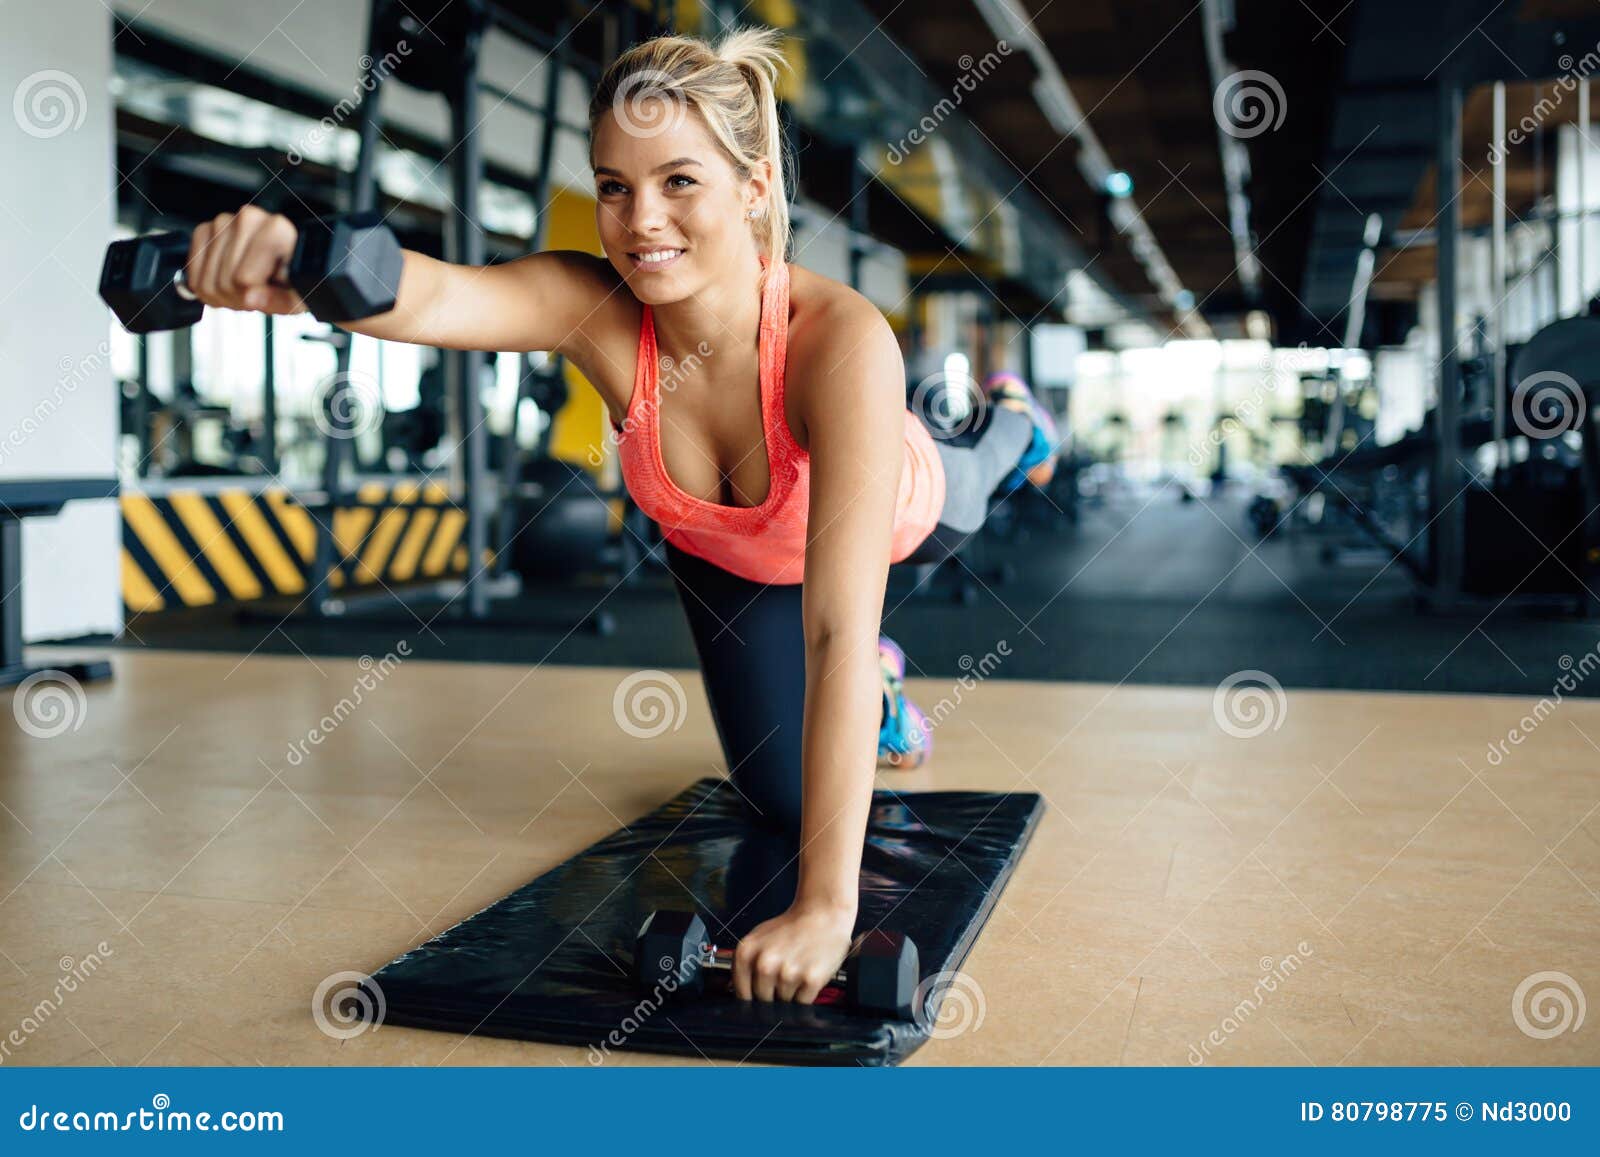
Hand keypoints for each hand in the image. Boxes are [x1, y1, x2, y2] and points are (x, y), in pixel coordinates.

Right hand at [185, 206, 305, 315]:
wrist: (283, 258)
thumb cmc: (292, 275)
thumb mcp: (297, 295)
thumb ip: (278, 299)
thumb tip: (251, 298)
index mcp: (277, 230)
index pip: (245, 278)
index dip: (253, 297)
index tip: (266, 294)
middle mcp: (248, 218)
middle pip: (226, 282)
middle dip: (239, 297)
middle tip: (255, 292)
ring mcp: (223, 222)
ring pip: (207, 281)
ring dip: (223, 293)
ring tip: (244, 286)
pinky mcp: (204, 230)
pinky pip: (193, 272)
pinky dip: (206, 283)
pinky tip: (226, 279)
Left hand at [731, 902, 856, 1005]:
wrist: (822, 914)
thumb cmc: (790, 928)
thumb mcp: (758, 940)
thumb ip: (745, 965)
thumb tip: (740, 994)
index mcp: (745, 954)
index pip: (742, 995)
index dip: (752, 997)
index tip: (761, 993)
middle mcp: (764, 965)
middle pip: (762, 1002)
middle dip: (773, 994)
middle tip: (784, 973)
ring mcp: (787, 973)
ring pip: (784, 1004)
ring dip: (791, 994)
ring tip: (797, 969)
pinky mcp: (810, 980)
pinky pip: (803, 1003)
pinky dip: (806, 994)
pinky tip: (807, 974)